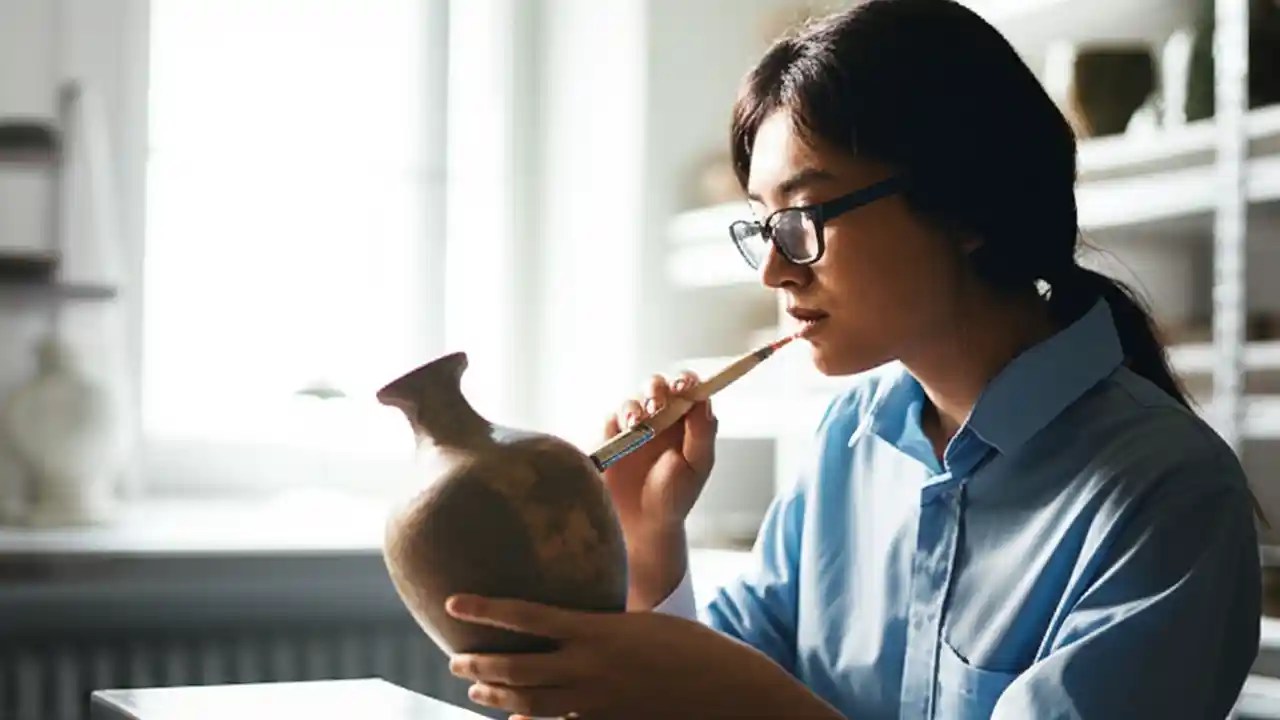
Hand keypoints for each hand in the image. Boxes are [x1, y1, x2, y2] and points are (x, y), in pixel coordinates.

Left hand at [444, 594, 841, 719]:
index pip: (527, 616)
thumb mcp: (644, 623)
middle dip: (481, 663)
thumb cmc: (693, 648)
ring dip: (499, 695)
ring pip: (531, 702)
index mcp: (598, 630)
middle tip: (454, 660)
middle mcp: (589, 667)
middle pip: (518, 667)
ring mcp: (596, 702)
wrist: (726, 691)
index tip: (452, 603)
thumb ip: (604, 625)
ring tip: (477, 688)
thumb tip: (575, 621)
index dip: (486, 610)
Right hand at [602, 371, 717, 607]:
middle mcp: (660, 420)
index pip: (687, 388)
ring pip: (632, 400)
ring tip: (637, 425)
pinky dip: (615, 422)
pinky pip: (610, 418)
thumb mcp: (696, 467)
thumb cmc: (674, 499)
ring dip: (634, 406)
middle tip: (656, 405)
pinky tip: (621, 436)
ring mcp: (634, 428)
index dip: (685, 380)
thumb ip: (702, 433)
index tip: (683, 385)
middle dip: (655, 388)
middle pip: (656, 386)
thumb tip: (703, 399)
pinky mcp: (611, 439)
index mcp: (686, 423)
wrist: (641, 526)